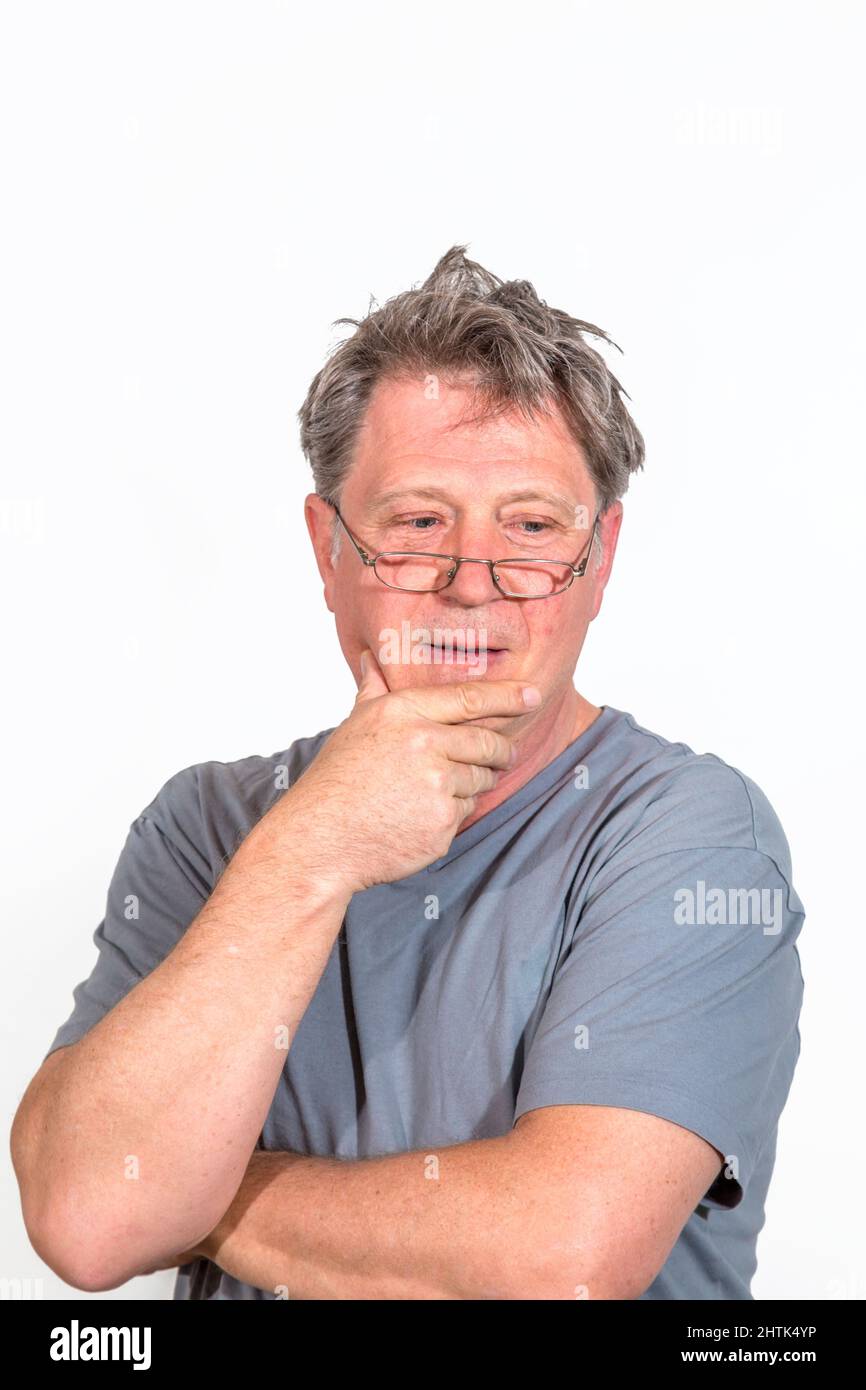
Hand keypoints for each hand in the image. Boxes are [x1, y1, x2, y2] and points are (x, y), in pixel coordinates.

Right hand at [255, 648, 540, 894]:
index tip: (532, 695)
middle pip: (487, 742)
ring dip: (469, 784)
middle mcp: (424, 743)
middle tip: (504, 755)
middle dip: (501, 750)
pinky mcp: (443, 823)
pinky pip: (466, 811)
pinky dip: (451, 813)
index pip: (470, 698)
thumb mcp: (355, 727)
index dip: (507, 697)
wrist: (320, 839)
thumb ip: (375, 692)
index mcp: (403, 713)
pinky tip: (419, 815)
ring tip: (431, 790)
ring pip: (480, 779)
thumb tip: (373, 659)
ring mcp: (436, 785)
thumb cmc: (336, 780)